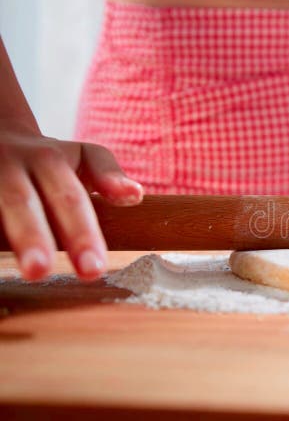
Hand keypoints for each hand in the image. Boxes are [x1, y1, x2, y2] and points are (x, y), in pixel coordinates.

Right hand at [0, 123, 142, 280]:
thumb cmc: (48, 158)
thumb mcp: (82, 156)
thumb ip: (108, 174)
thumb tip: (134, 195)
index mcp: (48, 159)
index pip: (70, 199)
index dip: (82, 234)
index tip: (93, 270)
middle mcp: (10, 165)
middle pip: (21, 202)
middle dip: (31, 237)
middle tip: (39, 272)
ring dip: (7, 235)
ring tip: (22, 270)